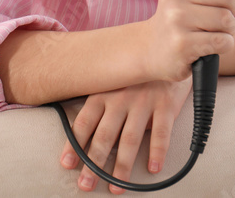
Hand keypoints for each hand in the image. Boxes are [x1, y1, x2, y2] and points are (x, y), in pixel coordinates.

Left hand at [59, 76, 192, 192]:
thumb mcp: (112, 83)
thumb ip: (99, 105)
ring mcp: (144, 101)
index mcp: (103, 93)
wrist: (167, 51)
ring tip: (116, 187)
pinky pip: (161, 132)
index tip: (67, 164)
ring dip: (122, 166)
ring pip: (130, 139)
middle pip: (104, 136)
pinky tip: (152, 168)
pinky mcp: (166, 104)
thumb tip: (81, 137)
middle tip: (86, 185)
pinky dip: (157, 151)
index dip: (74, 144)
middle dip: (94, 164)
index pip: (84, 122)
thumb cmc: (135, 75)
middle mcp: (120, 98)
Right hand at [142, 0, 234, 82]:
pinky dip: (224, 44)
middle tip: (217, 13)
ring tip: (212, 29)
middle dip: (232, 7)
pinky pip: (224, 41)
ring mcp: (176, 18)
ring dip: (228, 28)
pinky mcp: (182, 43)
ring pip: (228, 20)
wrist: (154, 47)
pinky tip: (207, 43)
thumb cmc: (185, 10)